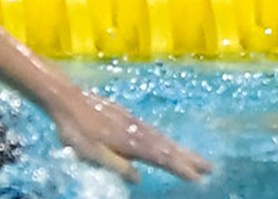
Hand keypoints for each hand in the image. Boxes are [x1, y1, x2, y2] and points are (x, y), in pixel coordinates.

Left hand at [50, 90, 211, 183]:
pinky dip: (167, 141)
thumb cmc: (76, 130)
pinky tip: (168, 144)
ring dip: (182, 150)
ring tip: (197, 159)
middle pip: (168, 147)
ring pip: (163, 139)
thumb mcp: (91, 153)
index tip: (199, 178)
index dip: (180, 168)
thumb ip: (116, 165)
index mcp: (131, 142)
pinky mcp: (128, 118)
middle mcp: (138, 131)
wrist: (68, 99)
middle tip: (209, 167)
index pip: (161, 158)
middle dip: (189, 158)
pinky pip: (155, 133)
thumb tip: (138, 178)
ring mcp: (135, 123)